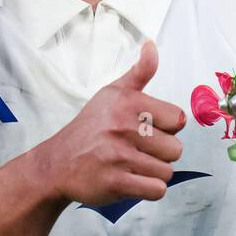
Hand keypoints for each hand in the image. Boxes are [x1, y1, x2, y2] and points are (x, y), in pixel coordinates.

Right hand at [30, 42, 185, 207]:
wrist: (56, 163)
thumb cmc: (90, 128)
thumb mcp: (112, 93)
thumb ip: (139, 72)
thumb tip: (152, 45)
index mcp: (128, 103)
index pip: (178, 119)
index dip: (168, 128)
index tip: (149, 130)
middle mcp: (123, 127)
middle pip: (176, 149)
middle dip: (161, 154)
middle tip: (139, 151)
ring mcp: (119, 156)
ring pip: (167, 171)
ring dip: (153, 173)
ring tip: (133, 165)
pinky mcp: (115, 182)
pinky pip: (157, 190)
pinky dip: (149, 189)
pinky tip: (133, 180)